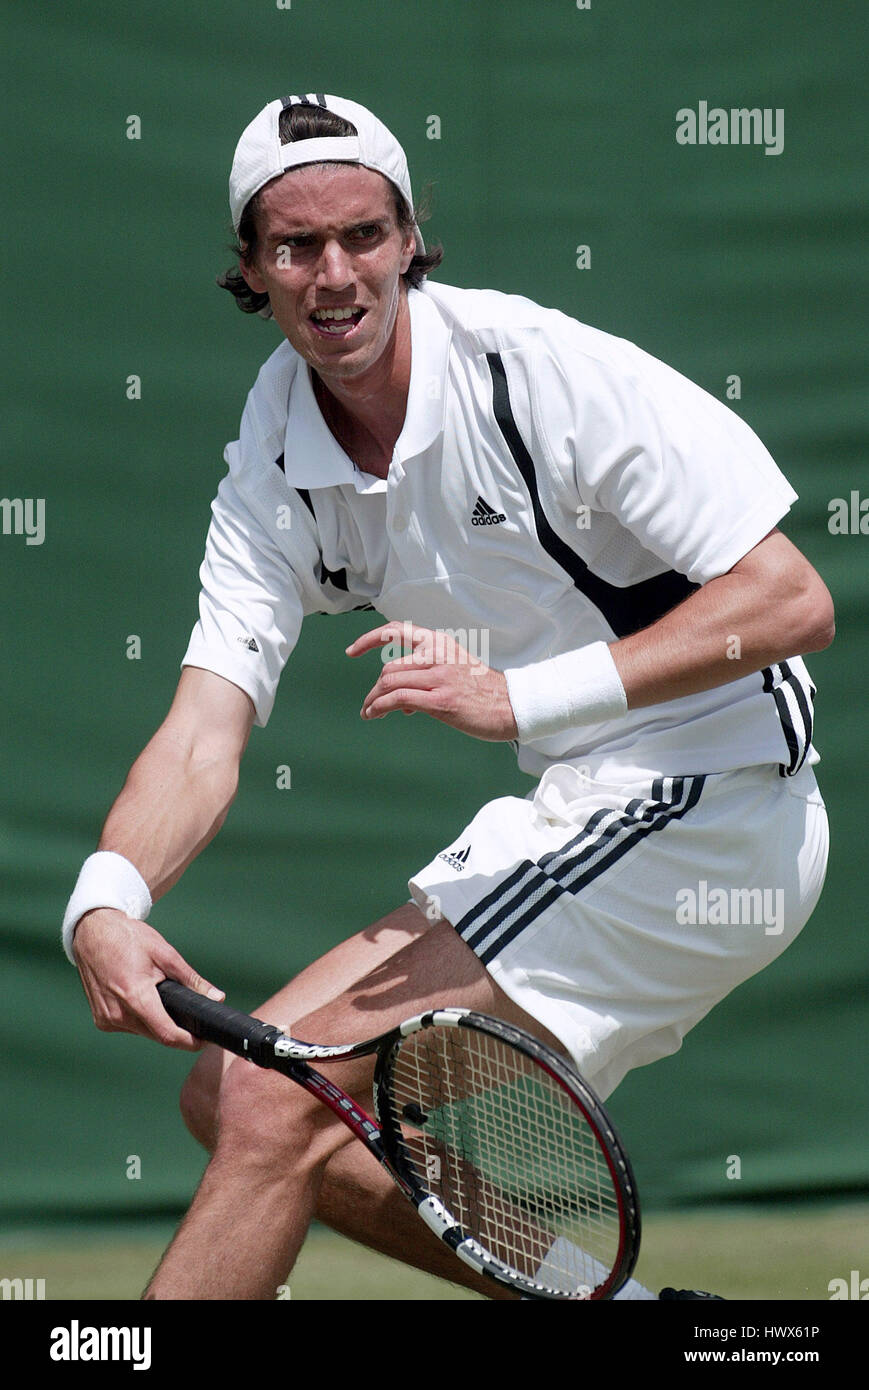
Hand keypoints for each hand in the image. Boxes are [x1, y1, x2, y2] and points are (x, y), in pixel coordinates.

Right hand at [73, 907, 223, 1049]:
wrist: (93, 932)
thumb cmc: (129, 938)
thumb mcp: (165, 954)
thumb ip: (191, 979)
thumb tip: (217, 998)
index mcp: (135, 996)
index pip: (167, 1034)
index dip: (189, 1041)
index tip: (204, 1040)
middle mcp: (117, 1013)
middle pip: (156, 1034)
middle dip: (176, 1030)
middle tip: (190, 1016)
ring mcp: (106, 1018)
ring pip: (143, 1032)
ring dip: (157, 1023)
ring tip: (162, 1000)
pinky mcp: (101, 1020)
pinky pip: (129, 1027)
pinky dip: (141, 1019)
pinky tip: (142, 1001)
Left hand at [346, 622, 518, 741]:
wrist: (512, 705)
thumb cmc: (485, 691)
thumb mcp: (456, 668)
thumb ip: (428, 675)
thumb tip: (402, 700)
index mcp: (440, 643)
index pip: (397, 630)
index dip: (369, 639)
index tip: (353, 650)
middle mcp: (437, 655)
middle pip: (389, 667)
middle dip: (374, 688)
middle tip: (370, 703)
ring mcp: (438, 677)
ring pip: (389, 682)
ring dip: (373, 700)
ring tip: (369, 712)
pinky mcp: (440, 700)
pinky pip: (398, 699)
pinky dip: (379, 707)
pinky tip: (374, 714)